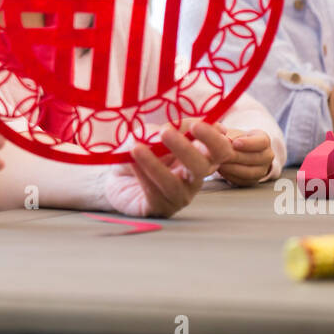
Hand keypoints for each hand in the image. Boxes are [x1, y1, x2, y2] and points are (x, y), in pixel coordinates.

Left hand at [102, 121, 233, 217]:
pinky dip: (143, 175)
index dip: (214, 138)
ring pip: (174, 184)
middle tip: (166, 132)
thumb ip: (167, 128)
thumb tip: (177, 126)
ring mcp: (179, 196)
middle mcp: (194, 178)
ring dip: (155, 164)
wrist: (114, 173)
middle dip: (186, 149)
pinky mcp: (159, 208)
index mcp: (199, 156)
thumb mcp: (151, 132)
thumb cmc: (139, 149)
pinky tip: (132, 161)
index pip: (219, 150)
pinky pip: (154, 193)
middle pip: (204, 167)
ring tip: (137, 148)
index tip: (198, 125)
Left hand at [210, 124, 274, 186]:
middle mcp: (267, 156)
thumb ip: (225, 131)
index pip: (262, 142)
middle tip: (222, 155)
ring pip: (249, 172)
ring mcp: (262, 170)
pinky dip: (231, 176)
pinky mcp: (253, 181)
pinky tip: (221, 170)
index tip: (235, 143)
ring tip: (219, 163)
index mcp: (264, 140)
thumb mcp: (232, 132)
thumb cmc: (234, 139)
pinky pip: (243, 181)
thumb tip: (218, 130)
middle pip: (255, 159)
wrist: (237, 152)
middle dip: (236, 157)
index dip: (249, 143)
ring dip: (232, 168)